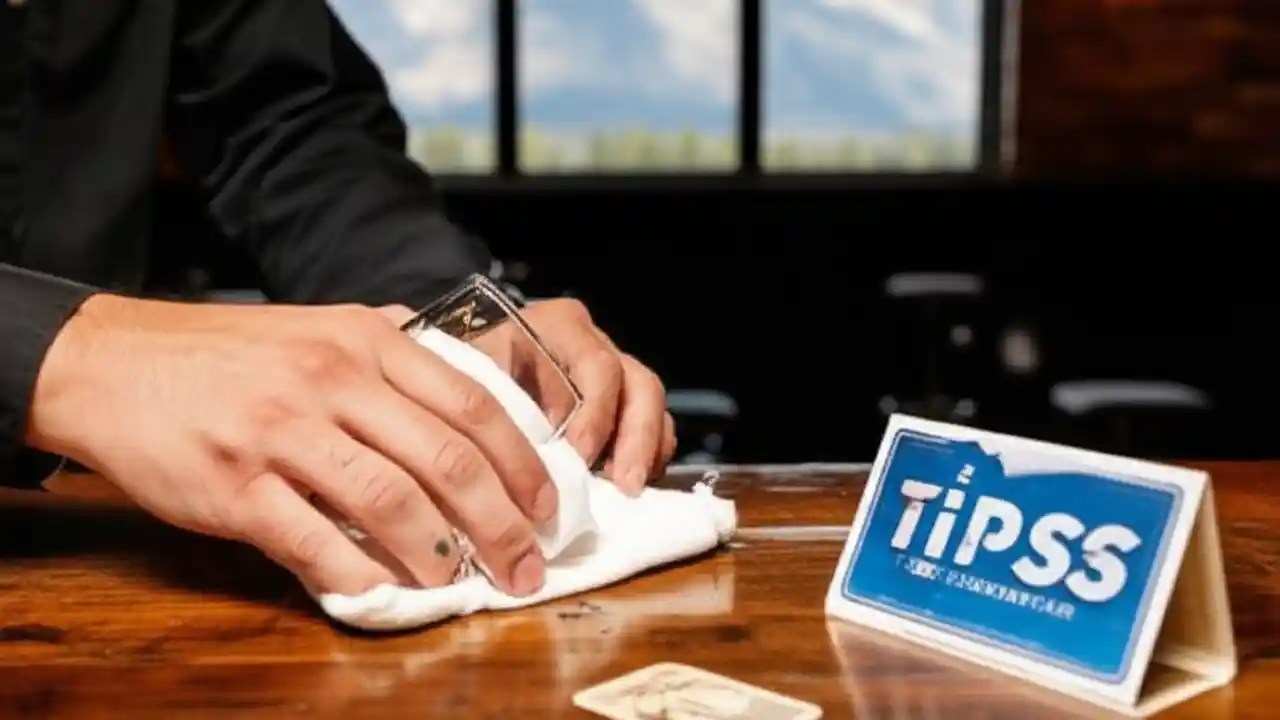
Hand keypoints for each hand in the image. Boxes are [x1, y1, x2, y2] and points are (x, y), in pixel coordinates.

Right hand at [26, 294, 556, 596]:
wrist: (112, 363)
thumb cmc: (228, 354)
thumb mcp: (320, 326)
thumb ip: (392, 353)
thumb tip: (468, 391)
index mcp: (366, 340)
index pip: (472, 407)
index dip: (523, 466)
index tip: (547, 509)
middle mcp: (332, 380)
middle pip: (447, 459)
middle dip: (501, 522)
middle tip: (524, 566)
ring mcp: (281, 432)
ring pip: (390, 501)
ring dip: (440, 554)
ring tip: (463, 584)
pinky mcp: (233, 486)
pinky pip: (312, 541)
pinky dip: (359, 575)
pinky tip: (386, 595)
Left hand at [384, 298, 676, 494]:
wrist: (454, 364)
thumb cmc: (459, 373)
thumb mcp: (466, 377)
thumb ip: (493, 407)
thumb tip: (508, 463)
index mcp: (556, 327)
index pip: (594, 366)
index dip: (592, 415)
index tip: (578, 458)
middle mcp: (592, 342)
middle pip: (634, 381)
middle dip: (632, 435)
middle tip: (621, 483)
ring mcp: (613, 369)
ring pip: (649, 400)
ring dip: (644, 447)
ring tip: (629, 490)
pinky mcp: (622, 399)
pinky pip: (654, 421)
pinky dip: (647, 453)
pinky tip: (627, 485)